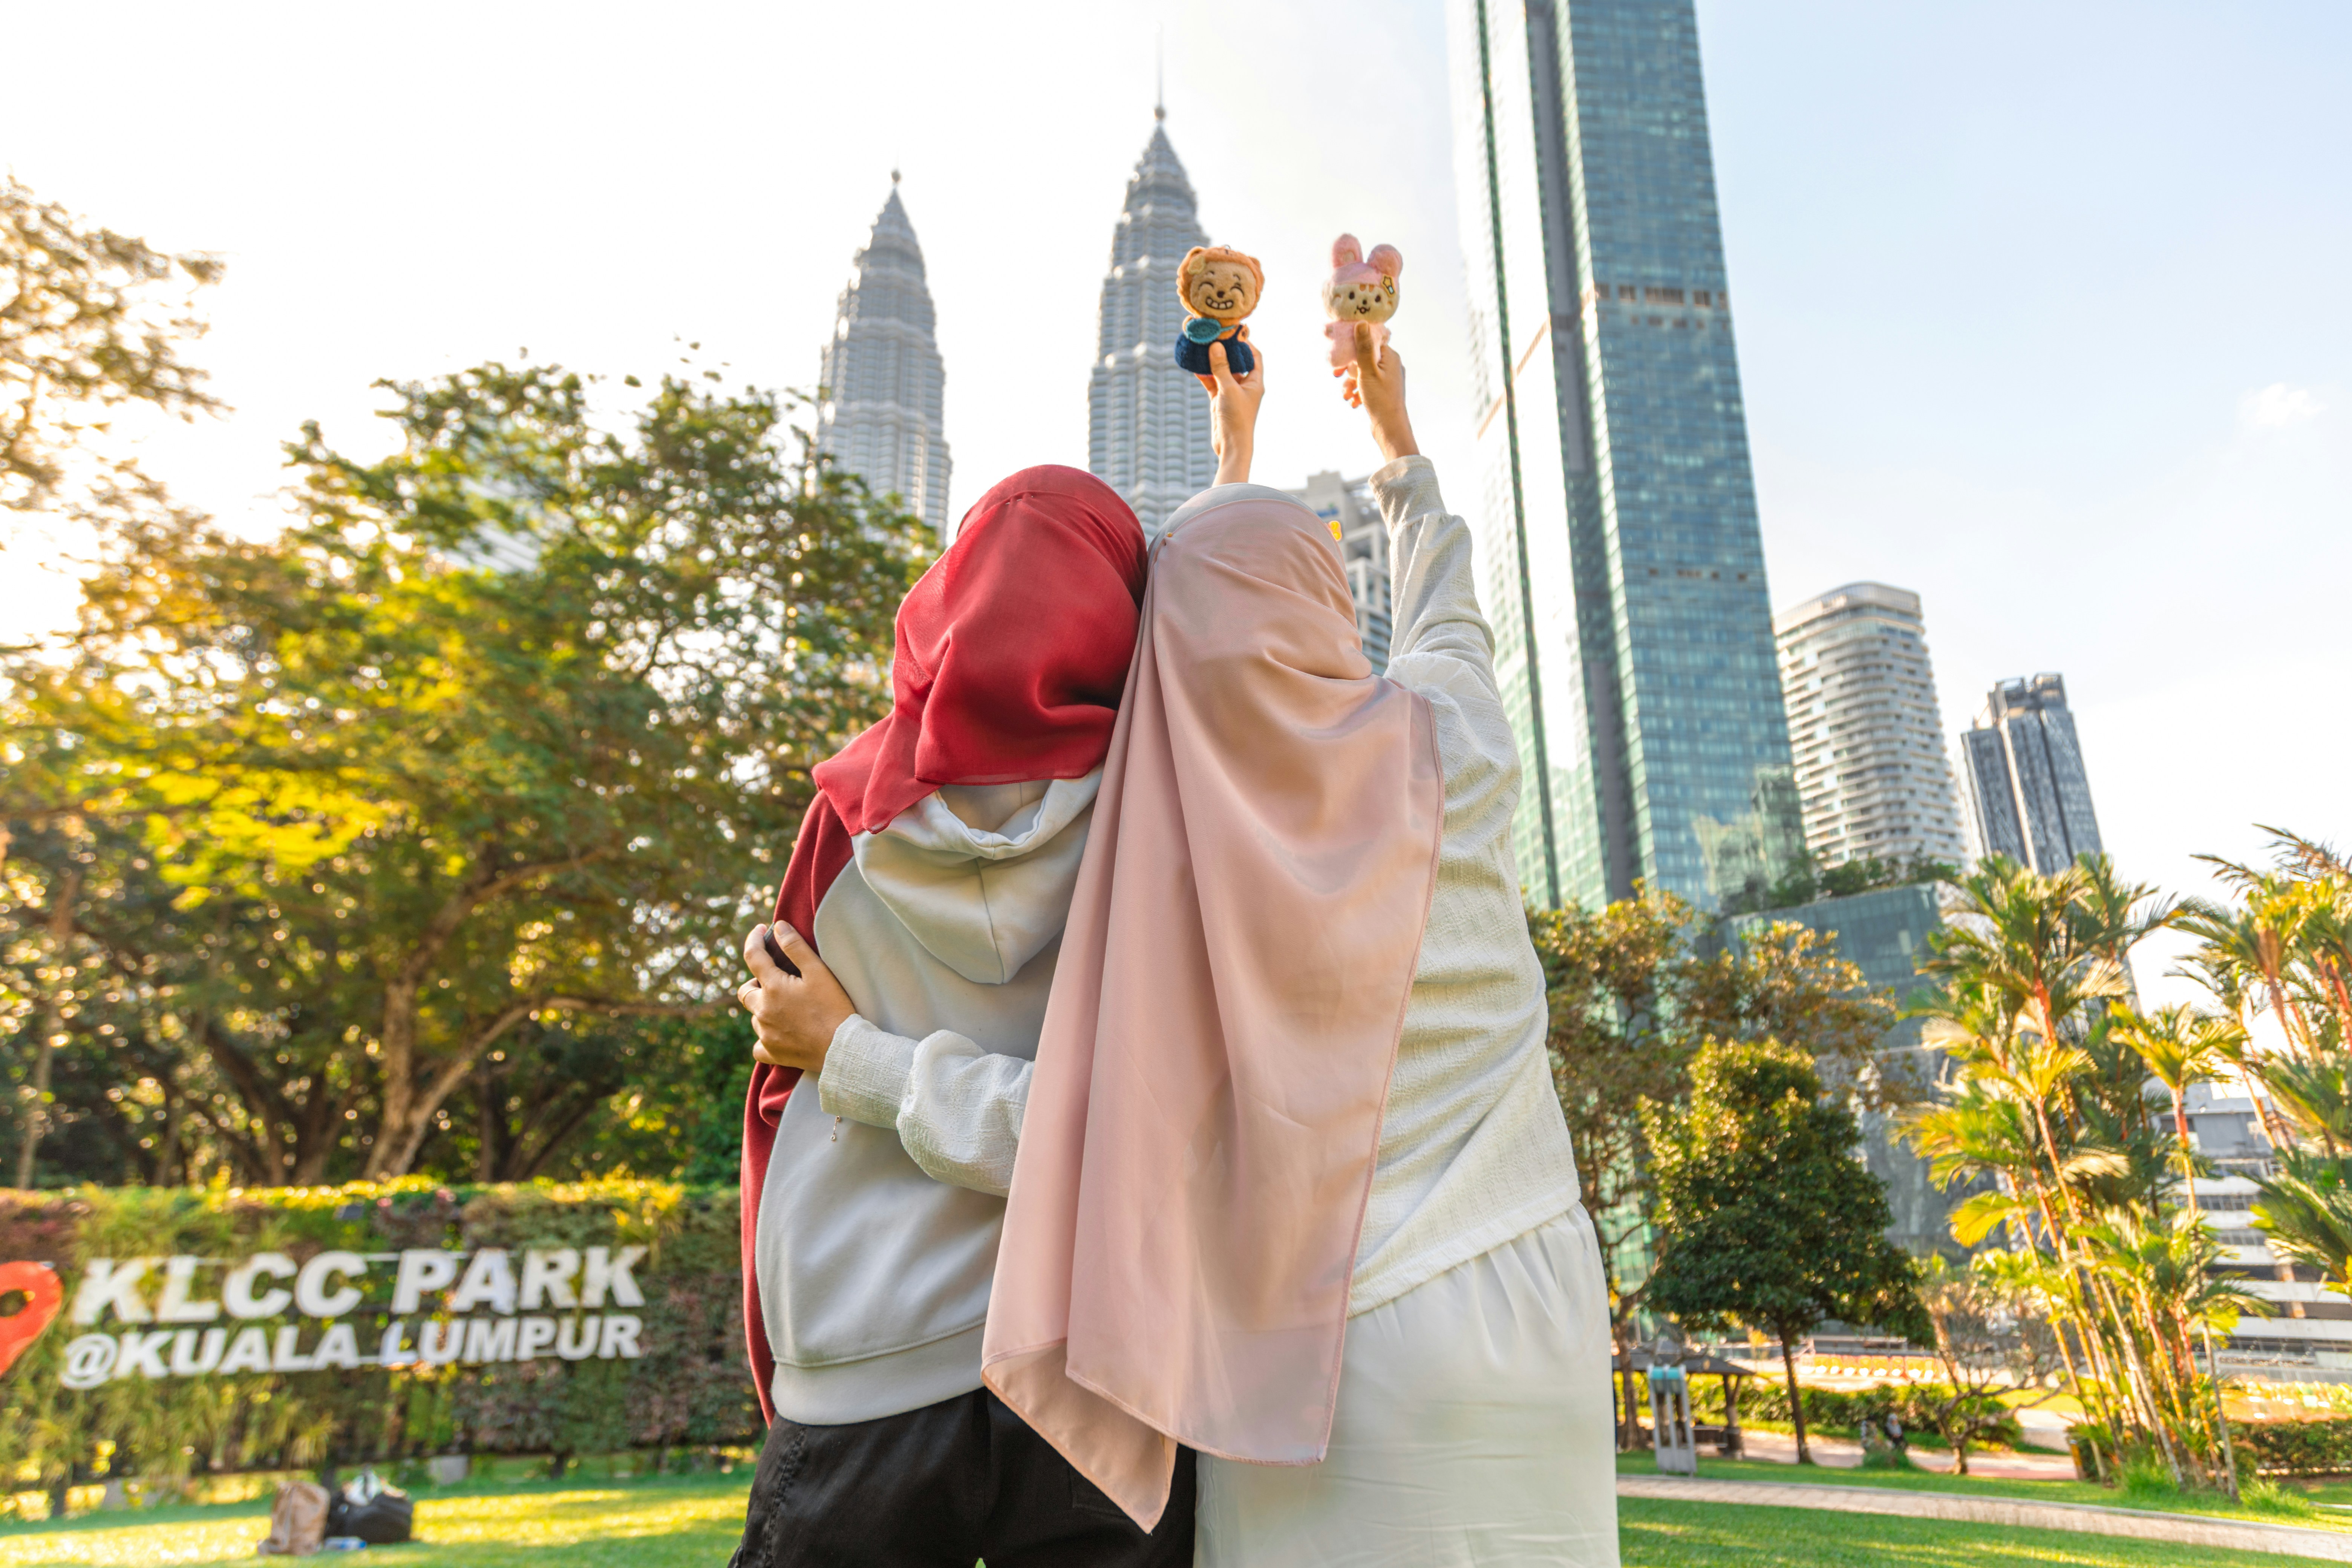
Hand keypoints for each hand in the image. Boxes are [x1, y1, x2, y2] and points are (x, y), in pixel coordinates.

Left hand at [738, 923, 853, 1073]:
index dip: (755, 939)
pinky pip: (759, 1045)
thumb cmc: (834, 1008)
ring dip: (764, 1008)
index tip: (760, 930)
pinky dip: (765, 1037)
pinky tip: (779, 1034)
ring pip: (754, 1016)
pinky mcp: (772, 1053)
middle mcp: (762, 1010)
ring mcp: (765, 1034)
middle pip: (745, 991)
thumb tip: (778, 927)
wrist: (843, 1049)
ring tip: (786, 1008)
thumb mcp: (818, 972)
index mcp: (773, 987)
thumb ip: (795, 947)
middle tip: (775, 980)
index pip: (753, 956)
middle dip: (756, 982)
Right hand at [1196, 338, 1264, 485]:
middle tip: (1214, 336)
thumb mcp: (1228, 390)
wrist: (1231, 446)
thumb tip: (1216, 346)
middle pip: (1236, 361)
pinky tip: (1195, 366)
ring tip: (1202, 347)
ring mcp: (1232, 392)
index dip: (1246, 343)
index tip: (1234, 332)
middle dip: (1225, 350)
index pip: (1254, 356)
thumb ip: (1221, 368)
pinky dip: (1205, 375)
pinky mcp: (1220, 400)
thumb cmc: (1236, 419)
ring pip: (1222, 371)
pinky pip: (1212, 383)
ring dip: (1212, 361)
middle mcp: (1245, 386)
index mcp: (1255, 382)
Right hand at [1337, 324, 1417, 462]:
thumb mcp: (1368, 371)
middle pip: (1364, 359)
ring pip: (1363, 375)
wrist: (1390, 428)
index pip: (1369, 343)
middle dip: (1349, 370)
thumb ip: (1363, 347)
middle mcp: (1391, 366)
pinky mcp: (1384, 392)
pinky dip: (1358, 392)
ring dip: (1351, 384)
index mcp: (1390, 357)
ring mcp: (1388, 380)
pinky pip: (1367, 386)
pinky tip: (1353, 402)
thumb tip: (1361, 322)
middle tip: (1336, 376)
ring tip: (1345, 394)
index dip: (1352, 349)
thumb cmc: (1380, 399)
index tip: (1341, 359)